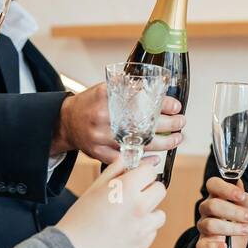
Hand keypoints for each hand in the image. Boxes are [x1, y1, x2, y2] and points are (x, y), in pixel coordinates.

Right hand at [54, 83, 183, 163]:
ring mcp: (101, 138)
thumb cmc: (89, 104)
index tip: (176, 106)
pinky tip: (156, 159)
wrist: (66, 122)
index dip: (162, 105)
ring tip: (176, 138)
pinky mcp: (99, 154)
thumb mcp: (104, 89)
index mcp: (105, 98)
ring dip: (162, 143)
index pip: (141, 101)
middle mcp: (103, 117)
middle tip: (181, 122)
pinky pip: (125, 160)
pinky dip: (142, 160)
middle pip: (143, 124)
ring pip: (138, 144)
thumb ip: (125, 88)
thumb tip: (155, 87)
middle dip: (167, 124)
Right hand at [56, 158, 166, 247]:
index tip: (137, 178)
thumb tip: (125, 160)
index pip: (151, 172)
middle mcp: (139, 207)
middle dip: (149, 190)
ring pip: (160, 214)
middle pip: (160, 190)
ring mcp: (143, 228)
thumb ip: (114, 171)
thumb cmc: (80, 218)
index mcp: (127, 189)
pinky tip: (126, 231)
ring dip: (149, 213)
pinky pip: (152, 232)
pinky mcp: (142, 245)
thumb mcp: (94, 188)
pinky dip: (143, 230)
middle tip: (134, 195)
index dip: (142, 173)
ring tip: (130, 216)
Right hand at [192, 177, 247, 247]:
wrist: (240, 241)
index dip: (226, 189)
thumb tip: (241, 189)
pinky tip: (224, 246)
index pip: (213, 184)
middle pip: (212, 205)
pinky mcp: (203, 243)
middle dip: (233, 212)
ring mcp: (204, 225)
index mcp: (217, 194)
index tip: (241, 196)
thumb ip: (246, 199)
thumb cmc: (243, 218)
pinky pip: (202, 245)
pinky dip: (214, 247)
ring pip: (210, 225)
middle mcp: (207, 208)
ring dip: (231, 228)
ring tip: (245, 230)